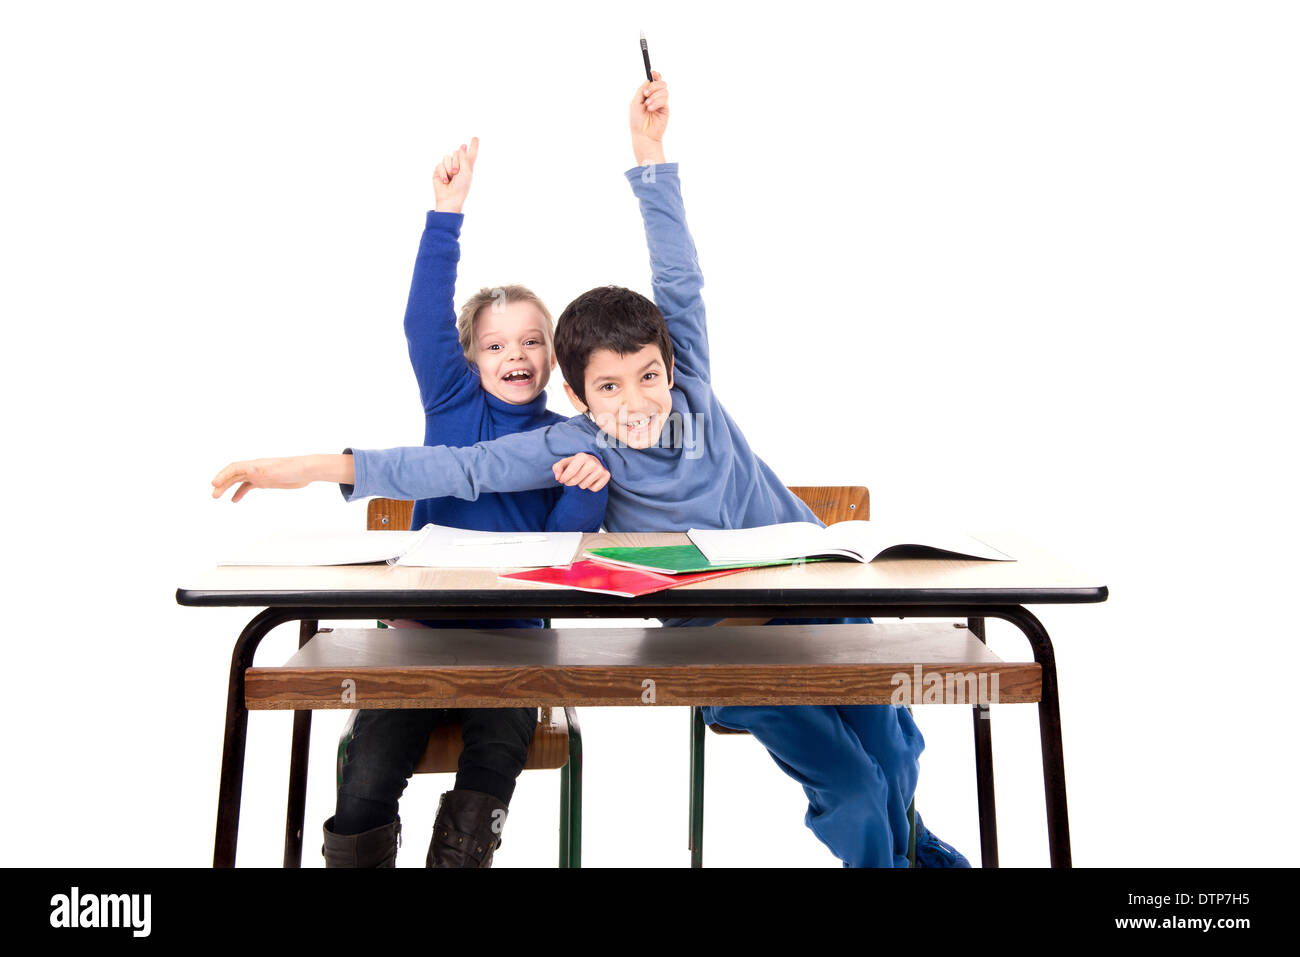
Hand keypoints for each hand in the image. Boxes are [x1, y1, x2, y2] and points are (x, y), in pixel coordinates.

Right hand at [210, 454, 352, 502]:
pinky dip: (239, 492)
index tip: (214, 484)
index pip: (234, 468)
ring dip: (227, 487)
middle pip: (233, 474)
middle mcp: (255, 468)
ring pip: (238, 480)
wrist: (306, 471)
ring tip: (218, 497)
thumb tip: (249, 469)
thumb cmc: (293, 468)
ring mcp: (259, 475)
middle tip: (213, 495)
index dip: (223, 475)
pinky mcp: (265, 481)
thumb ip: (262, 471)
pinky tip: (234, 500)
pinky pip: (248, 486)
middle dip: (222, 483)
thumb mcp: (277, 471)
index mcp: (255, 464)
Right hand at [433, 136, 478, 213]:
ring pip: (447, 157)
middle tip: (457, 173)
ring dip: (450, 167)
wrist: (450, 198)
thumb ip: (465, 158)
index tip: (475, 137)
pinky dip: (443, 173)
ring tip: (451, 177)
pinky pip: (440, 164)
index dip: (473, 146)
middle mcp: (457, 165)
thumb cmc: (461, 188)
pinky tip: (445, 181)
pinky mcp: (438, 170)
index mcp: (467, 166)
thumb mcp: (466, 172)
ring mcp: (447, 167)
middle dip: (456, 161)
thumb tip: (462, 146)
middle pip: (456, 152)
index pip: (471, 154)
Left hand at [551, 453, 610, 491]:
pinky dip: (590, 487)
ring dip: (580, 484)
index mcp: (582, 456)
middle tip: (570, 480)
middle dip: (570, 483)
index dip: (563, 479)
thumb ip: (557, 468)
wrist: (592, 462)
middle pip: (576, 481)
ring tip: (582, 478)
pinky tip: (590, 480)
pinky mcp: (606, 476)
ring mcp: (601, 469)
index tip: (561, 480)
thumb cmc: (576, 464)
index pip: (570, 472)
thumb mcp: (565, 463)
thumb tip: (557, 477)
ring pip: (584, 486)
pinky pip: (594, 489)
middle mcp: (593, 462)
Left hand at [630, 72, 667, 163]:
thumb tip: (648, 80)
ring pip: (664, 90)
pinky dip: (657, 102)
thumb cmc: (637, 121)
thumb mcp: (635, 103)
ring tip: (647, 105)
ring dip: (654, 96)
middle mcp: (655, 97)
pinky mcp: (666, 109)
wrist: (643, 135)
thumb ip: (641, 90)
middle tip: (646, 94)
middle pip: (661, 83)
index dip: (655, 75)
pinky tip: (651, 109)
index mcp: (647, 94)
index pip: (654, 81)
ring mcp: (661, 103)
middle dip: (654, 86)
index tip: (653, 73)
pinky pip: (664, 99)